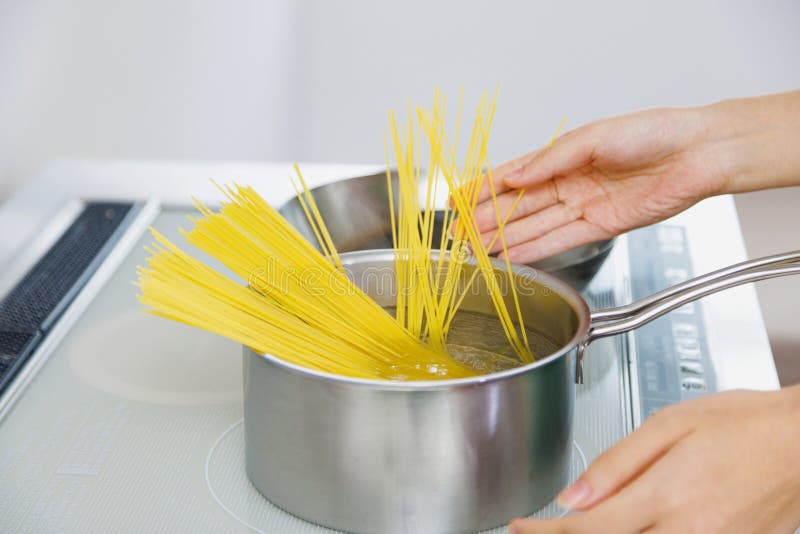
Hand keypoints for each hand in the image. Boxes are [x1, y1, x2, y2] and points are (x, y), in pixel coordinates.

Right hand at [473, 106, 728, 262]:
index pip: (512, 175)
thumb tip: (514, 177)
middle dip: (486, 219)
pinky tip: (510, 256)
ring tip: (475, 250)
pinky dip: (534, 250)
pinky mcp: (601, 227)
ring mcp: (583, 207)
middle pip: (519, 206)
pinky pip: (560, 240)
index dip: (482, 188)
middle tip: (458, 234)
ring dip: (503, 239)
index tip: (456, 200)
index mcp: (563, 156)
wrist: (697, 153)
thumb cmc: (653, 132)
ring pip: (534, 226)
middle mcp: (569, 183)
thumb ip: (550, 160)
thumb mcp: (593, 137)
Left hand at [509, 386, 799, 532]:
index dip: (544, 533)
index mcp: (667, 495)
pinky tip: (625, 529)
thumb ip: (616, 464)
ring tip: (578, 526)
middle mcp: (687, 533)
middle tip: (540, 529)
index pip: (587, 529)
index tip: (520, 526)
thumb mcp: (670, 425)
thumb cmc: (743, 425)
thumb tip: (572, 496)